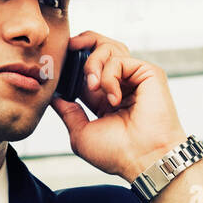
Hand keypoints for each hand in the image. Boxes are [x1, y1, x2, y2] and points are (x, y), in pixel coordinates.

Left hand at [49, 31, 188, 180]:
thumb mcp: (80, 132)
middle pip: (101, 46)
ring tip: (92, 85)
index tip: (58, 60)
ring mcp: (135, 77)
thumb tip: (54, 97)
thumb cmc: (116, 153)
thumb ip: (67, 112)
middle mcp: (120, 83)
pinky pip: (120, 59)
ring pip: (109, 48)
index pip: (86, 66)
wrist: (142, 159)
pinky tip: (113, 98)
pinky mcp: (149, 73)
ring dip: (93, 62)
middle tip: (70, 48)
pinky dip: (110, 75)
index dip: (71, 59)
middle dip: (83, 42)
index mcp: (104, 96)